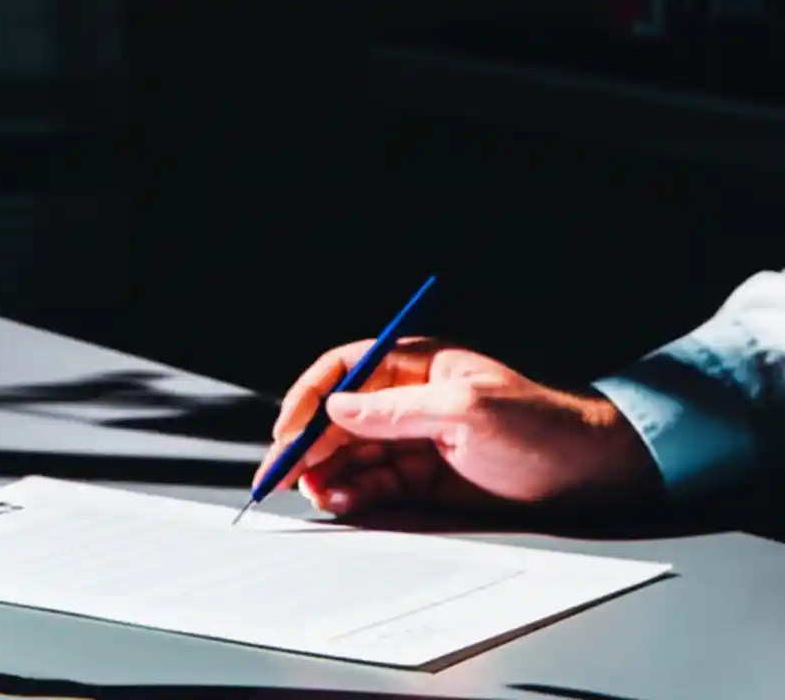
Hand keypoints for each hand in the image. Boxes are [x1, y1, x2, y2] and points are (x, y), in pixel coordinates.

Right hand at [255, 338, 660, 516]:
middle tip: (280, 475)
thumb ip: (398, 411)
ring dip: (324, 473)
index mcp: (415, 364)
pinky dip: (349, 494)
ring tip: (314, 495)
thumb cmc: (540, 426)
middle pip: (337, 417)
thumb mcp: (467, 411)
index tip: (289, 429)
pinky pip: (370, 484)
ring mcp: (410, 439)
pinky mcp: (418, 476)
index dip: (310, 396)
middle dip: (305, 444)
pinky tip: (340, 504)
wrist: (587, 473)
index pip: (344, 369)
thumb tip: (336, 409)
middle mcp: (406, 399)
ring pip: (347, 454)